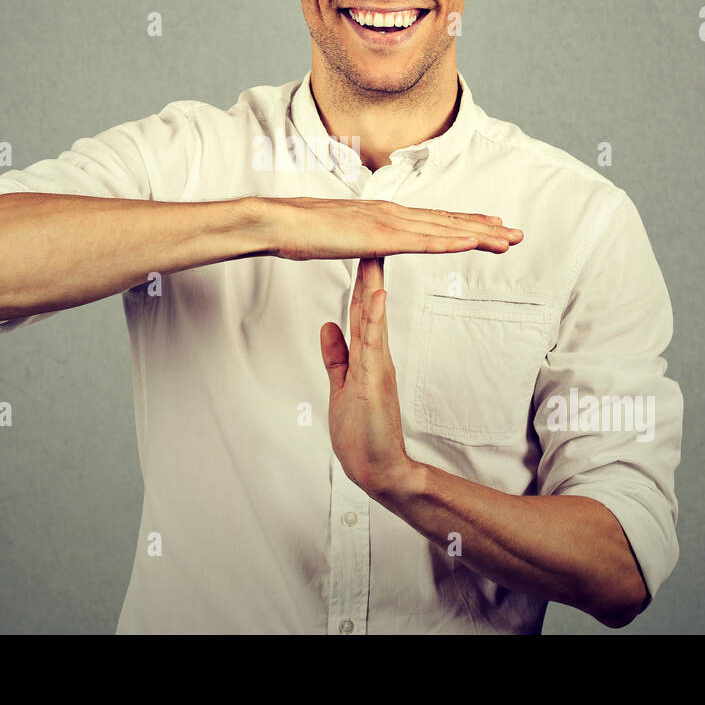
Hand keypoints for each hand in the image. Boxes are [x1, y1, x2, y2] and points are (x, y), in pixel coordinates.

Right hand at [263, 197, 522, 261]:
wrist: (278, 221)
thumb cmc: (301, 232)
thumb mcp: (340, 237)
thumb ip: (359, 239)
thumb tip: (367, 243)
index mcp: (382, 214)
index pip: (432, 220)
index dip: (464, 223)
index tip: (490, 226)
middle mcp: (391, 213)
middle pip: (447, 221)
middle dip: (485, 228)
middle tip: (517, 233)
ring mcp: (387, 222)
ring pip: (443, 229)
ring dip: (479, 234)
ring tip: (508, 240)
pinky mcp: (379, 236)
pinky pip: (422, 241)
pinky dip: (450, 241)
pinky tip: (472, 244)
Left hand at [320, 257, 416, 497]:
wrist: (378, 469)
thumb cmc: (362, 433)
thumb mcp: (342, 384)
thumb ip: (336, 356)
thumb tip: (327, 326)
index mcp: (366, 356)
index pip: (361, 310)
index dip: (359, 280)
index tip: (361, 250)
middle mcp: (375, 356)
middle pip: (370, 307)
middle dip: (370, 272)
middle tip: (374, 235)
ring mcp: (377, 367)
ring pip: (374, 319)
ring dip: (373, 286)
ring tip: (375, 255)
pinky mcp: (376, 381)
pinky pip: (374, 344)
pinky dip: (374, 319)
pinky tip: (376, 297)